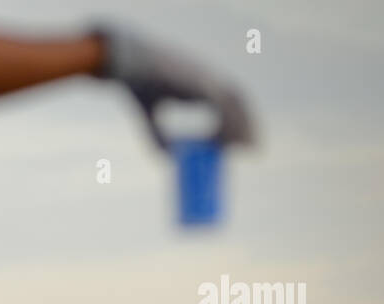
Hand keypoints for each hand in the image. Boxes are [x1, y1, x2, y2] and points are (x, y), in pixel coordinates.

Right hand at [95, 24, 254, 149]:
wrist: (132, 64)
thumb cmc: (138, 85)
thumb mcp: (150, 116)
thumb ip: (160, 137)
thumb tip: (169, 159)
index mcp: (201, 84)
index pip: (229, 103)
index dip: (237, 123)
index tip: (237, 145)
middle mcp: (210, 78)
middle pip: (239, 102)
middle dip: (248, 125)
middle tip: (252, 149)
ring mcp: (208, 79)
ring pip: (236, 104)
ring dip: (244, 127)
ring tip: (246, 148)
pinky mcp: (202, 84)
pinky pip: (222, 107)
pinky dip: (227, 125)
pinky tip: (226, 142)